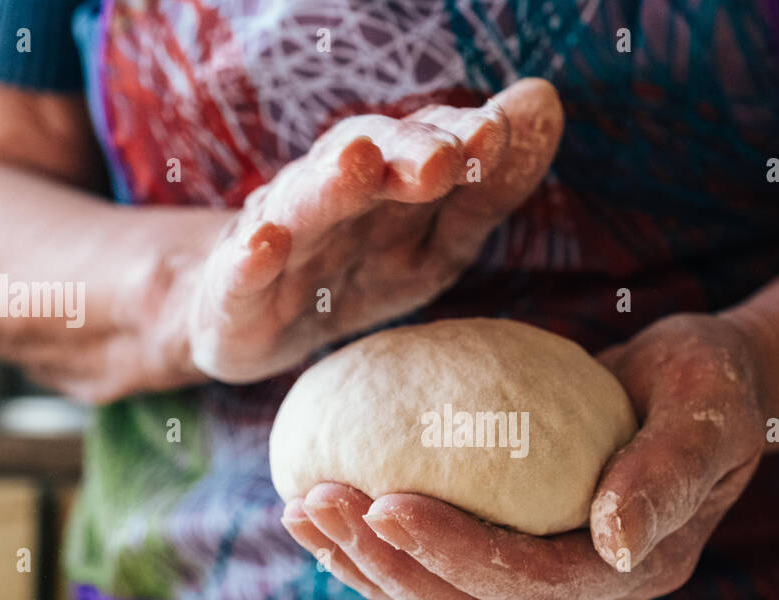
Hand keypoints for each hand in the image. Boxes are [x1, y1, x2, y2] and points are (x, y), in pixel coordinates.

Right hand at [183, 78, 563, 383]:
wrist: (253, 319)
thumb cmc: (359, 272)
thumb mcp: (436, 242)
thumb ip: (488, 188)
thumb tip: (545, 101)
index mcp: (382, 179)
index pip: (421, 141)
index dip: (456, 135)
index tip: (497, 132)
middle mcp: (327, 192)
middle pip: (361, 156)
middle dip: (402, 150)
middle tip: (441, 157)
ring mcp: (275, 236)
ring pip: (299, 202)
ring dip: (328, 181)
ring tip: (359, 163)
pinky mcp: (232, 288)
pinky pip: (238, 270)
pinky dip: (248, 255)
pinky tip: (264, 243)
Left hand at [280, 313, 766, 599]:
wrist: (702, 385)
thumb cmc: (709, 384)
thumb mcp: (707, 413)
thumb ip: (668, 476)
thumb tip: (616, 542)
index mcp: (634, 570)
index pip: (531, 582)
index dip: (454, 554)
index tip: (384, 502)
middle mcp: (588, 593)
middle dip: (388, 565)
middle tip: (315, 503)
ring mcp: (549, 578)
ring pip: (447, 598)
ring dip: (368, 564)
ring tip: (302, 510)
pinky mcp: (516, 550)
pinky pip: (440, 565)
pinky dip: (380, 545)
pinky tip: (330, 506)